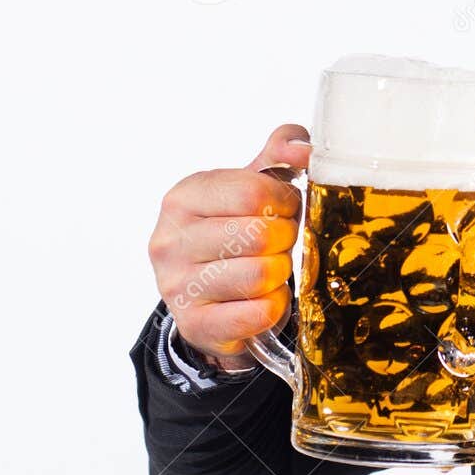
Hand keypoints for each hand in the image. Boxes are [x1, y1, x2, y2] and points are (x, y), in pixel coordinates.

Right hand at [147, 124, 309, 369]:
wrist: (210, 298)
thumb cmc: (236, 231)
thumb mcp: (252, 185)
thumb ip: (280, 154)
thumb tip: (304, 150)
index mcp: (184, 197)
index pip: (254, 192)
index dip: (285, 202)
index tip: (285, 210)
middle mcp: (170, 239)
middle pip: (261, 235)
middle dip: (285, 239)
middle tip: (279, 243)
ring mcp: (176, 285)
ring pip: (261, 275)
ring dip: (280, 273)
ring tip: (270, 270)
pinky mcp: (194, 324)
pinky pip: (259, 313)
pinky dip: (274, 306)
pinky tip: (263, 299)